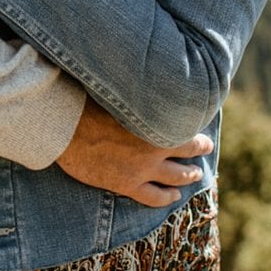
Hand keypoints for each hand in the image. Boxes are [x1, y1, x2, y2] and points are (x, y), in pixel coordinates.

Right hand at [57, 98, 214, 208]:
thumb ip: (140, 90)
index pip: (187, 128)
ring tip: (195, 174)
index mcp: (156, 122)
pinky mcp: (126, 185)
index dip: (197, 130)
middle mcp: (154, 148)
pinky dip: (167, 198)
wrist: (64, 127)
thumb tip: (148, 72)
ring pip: (176, 178)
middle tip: (205, 148)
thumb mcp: (120, 87)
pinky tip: (173, 197)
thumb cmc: (88, 100)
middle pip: (186, 153)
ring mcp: (142, 169)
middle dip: (198, 150)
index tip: (202, 128)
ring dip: (188, 176)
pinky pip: (154, 197)